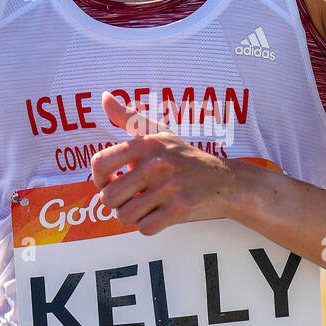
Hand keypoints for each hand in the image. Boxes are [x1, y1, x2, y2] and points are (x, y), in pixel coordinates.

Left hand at [90, 91, 237, 235]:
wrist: (227, 181)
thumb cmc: (187, 158)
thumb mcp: (161, 133)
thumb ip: (130, 118)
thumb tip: (104, 97)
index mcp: (147, 144)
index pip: (99, 163)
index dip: (99, 179)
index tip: (111, 182)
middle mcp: (157, 163)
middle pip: (108, 197)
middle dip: (115, 204)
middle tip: (130, 199)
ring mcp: (170, 187)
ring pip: (125, 216)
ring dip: (133, 217)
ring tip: (146, 207)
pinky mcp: (181, 209)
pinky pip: (145, 228)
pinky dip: (149, 226)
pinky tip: (159, 215)